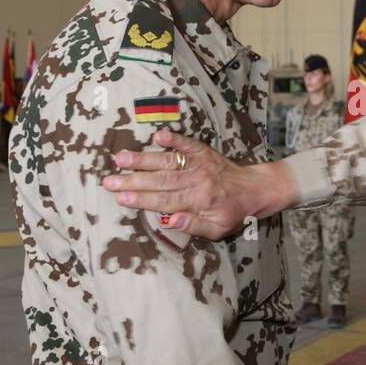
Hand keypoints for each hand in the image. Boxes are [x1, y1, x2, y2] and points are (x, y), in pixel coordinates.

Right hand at [102, 130, 298, 239]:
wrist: (256, 189)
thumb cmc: (233, 213)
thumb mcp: (216, 230)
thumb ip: (193, 226)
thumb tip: (169, 220)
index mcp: (199, 202)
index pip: (164, 201)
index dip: (141, 200)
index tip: (120, 198)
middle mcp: (197, 181)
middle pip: (160, 181)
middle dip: (132, 181)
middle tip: (109, 181)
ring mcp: (200, 164)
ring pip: (167, 161)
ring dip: (143, 159)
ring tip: (120, 158)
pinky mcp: (203, 151)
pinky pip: (187, 143)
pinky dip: (173, 138)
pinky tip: (158, 134)